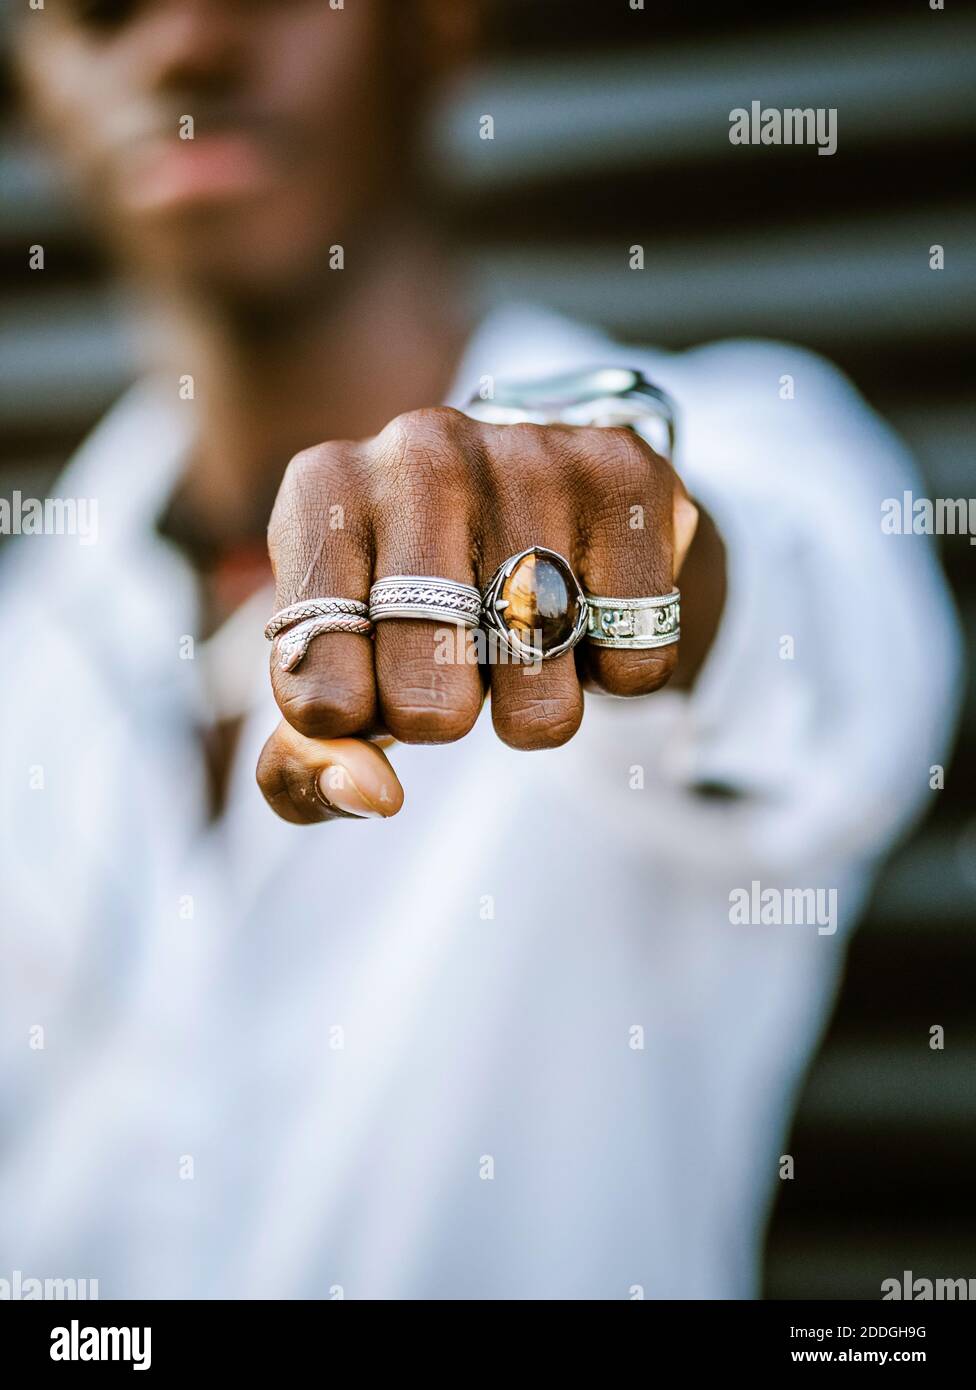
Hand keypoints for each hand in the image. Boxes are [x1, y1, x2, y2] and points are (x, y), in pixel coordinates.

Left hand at [257, 407, 701, 822]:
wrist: (538, 499)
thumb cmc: (414, 606)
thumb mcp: (334, 674)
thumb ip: (304, 765)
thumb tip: (371, 795)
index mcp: (324, 493)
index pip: (318, 688)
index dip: (354, 720)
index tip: (369, 684)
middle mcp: (420, 452)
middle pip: (425, 696)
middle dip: (441, 718)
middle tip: (451, 672)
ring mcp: (529, 456)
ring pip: (539, 683)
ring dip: (533, 704)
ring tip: (518, 645)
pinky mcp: (625, 476)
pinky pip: (630, 663)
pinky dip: (610, 676)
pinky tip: (586, 615)